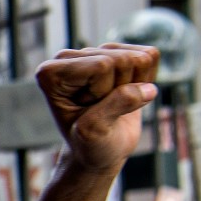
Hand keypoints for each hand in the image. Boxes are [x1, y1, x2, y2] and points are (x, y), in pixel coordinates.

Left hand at [34, 44, 158, 170]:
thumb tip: (148, 89)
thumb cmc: (90, 144)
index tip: (88, 111)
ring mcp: (94, 52)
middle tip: (102, 109)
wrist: (101, 149)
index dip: (104, 93)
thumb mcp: (94, 133)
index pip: (103, 66)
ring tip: (113, 102)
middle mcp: (68, 56)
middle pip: (122, 60)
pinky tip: (126, 93)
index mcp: (50, 72)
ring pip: (140, 58)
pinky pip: (150, 56)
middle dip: (120, 90)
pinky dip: (146, 80)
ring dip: (134, 86)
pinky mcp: (116, 52)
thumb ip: (113, 108)